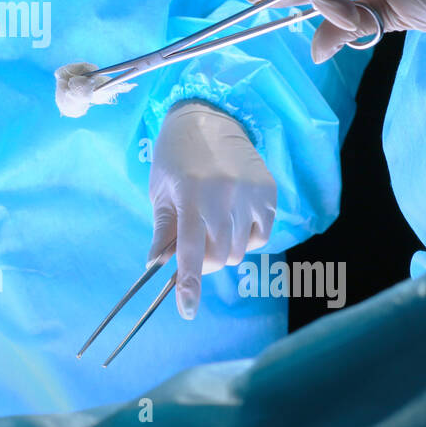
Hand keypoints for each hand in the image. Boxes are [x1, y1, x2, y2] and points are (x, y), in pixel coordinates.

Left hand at [149, 102, 275, 319]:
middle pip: (219, 257)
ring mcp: (250, 195)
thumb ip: (162, 230)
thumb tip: (156, 266)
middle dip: (204, 262)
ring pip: (239, 251)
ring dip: (224, 249)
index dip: (189, 285)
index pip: (190, 251)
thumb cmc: (175, 154)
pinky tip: (234, 218)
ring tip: (212, 222)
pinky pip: (260, 236)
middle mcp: (224, 196)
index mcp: (191, 195)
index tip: (187, 310)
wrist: (211, 115)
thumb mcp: (160, 189)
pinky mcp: (269, 193)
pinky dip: (246, 238)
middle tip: (193, 245)